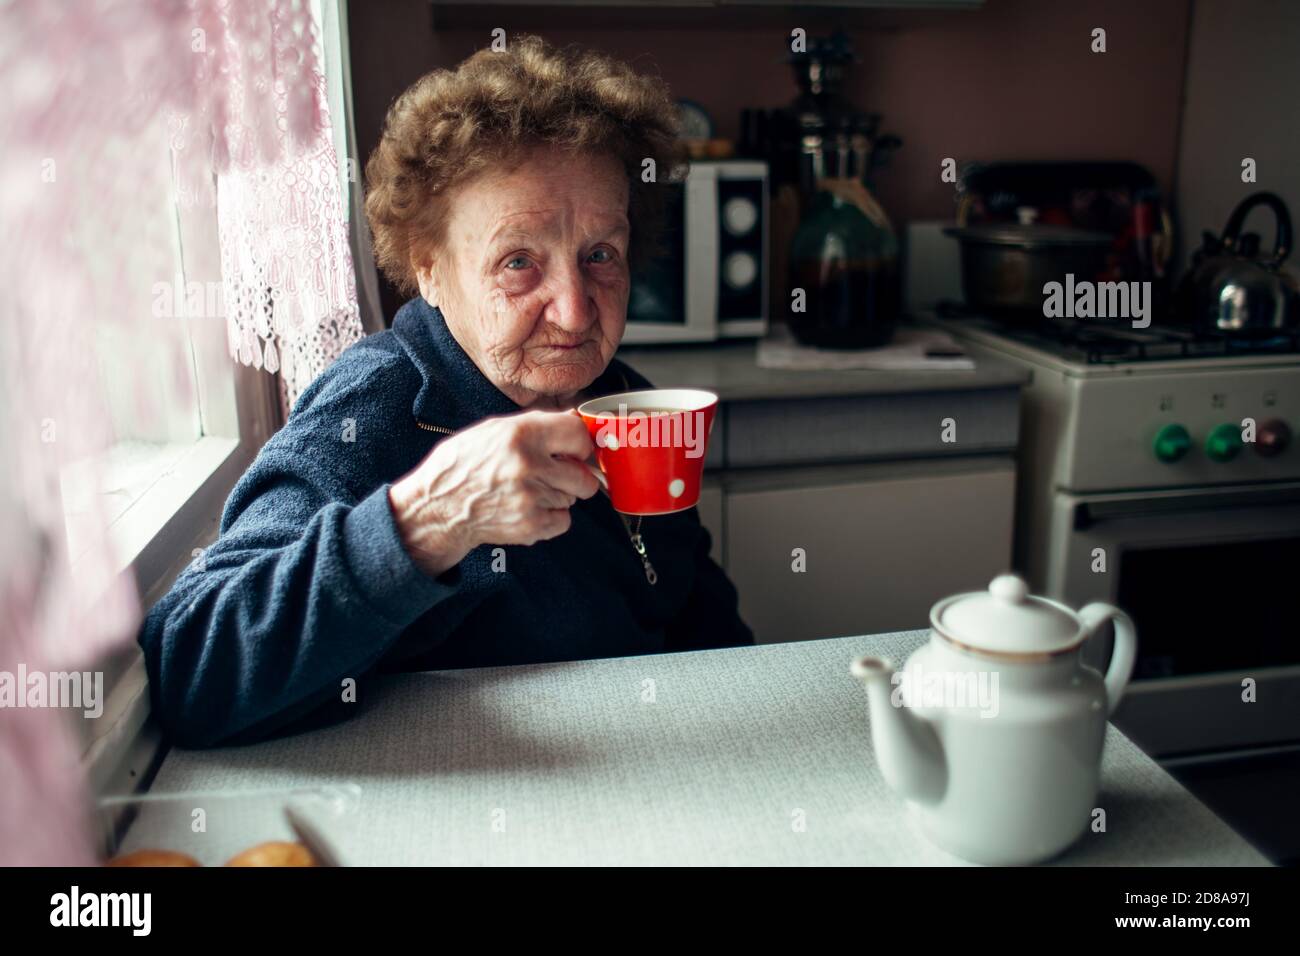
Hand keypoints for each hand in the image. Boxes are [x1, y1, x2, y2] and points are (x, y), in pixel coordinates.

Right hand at [388, 409, 601, 576]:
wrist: (438, 507)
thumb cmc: (463, 465)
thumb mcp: (493, 430)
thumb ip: (536, 425)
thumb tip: (574, 419)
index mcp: (521, 434)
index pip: (578, 433)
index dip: (580, 443)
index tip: (575, 449)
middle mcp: (529, 465)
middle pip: (584, 475)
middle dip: (575, 475)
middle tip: (559, 474)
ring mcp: (531, 498)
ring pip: (572, 498)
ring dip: (558, 495)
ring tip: (529, 490)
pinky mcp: (530, 525)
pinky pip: (564, 520)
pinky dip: (552, 517)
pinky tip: (529, 507)